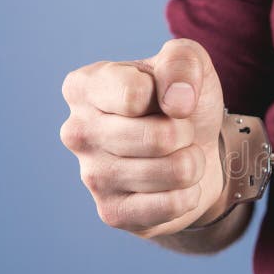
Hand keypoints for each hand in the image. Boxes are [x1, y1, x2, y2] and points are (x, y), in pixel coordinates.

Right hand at [60, 39, 226, 237]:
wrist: (195, 149)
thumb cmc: (182, 100)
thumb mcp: (188, 63)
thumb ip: (182, 61)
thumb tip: (178, 102)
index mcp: (85, 87)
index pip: (135, 94)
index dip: (175, 95)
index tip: (172, 98)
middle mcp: (77, 132)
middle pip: (161, 138)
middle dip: (188, 133)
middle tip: (180, 131)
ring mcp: (91, 176)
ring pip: (174, 171)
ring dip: (193, 163)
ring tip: (179, 156)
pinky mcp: (112, 213)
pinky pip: (172, 205)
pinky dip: (189, 194)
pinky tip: (175, 186)